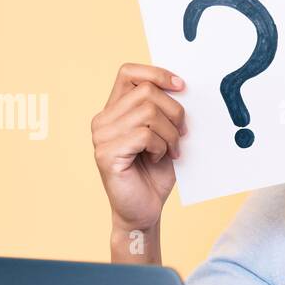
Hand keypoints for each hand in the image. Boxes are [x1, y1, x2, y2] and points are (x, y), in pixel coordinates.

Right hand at [91, 63, 186, 231]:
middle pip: (147, 91)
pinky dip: (161, 147)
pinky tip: (158, 159)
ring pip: (149, 113)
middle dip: (174, 111)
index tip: (181, 86)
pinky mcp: (106, 154)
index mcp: (114, 110)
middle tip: (181, 134)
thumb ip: (165, 112)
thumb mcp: (164, 136)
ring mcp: (101, 136)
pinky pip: (145, 135)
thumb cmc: (154, 175)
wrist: (144, 211)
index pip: (129, 73)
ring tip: (170, 150)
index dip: (157, 73)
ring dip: (170, 134)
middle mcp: (103, 120)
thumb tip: (182, 87)